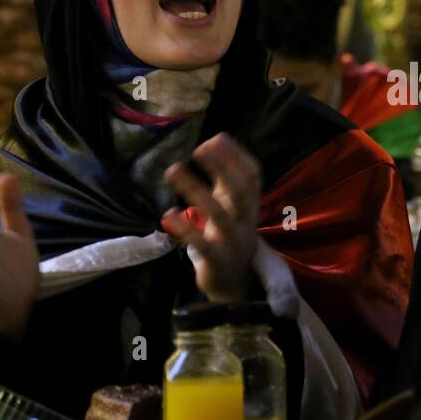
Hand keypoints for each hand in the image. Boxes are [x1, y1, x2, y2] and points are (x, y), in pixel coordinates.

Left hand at [162, 133, 260, 301]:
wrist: (235, 282)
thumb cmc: (228, 234)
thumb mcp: (231, 205)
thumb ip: (225, 176)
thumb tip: (216, 139)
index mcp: (249, 205)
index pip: (253, 176)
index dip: (237, 156)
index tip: (217, 138)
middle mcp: (245, 220)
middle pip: (242, 190)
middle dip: (223, 167)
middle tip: (199, 148)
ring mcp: (233, 240)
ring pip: (219, 214)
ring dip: (195, 190)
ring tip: (172, 170)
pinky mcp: (217, 260)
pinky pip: (202, 243)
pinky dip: (185, 229)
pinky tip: (167, 215)